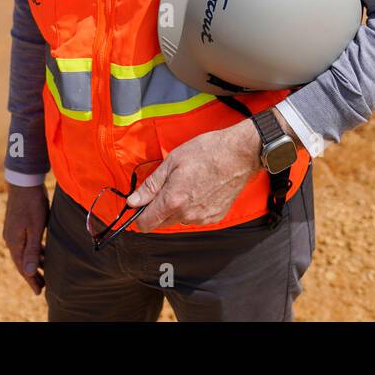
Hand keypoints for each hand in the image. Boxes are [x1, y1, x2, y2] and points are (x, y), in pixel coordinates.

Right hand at [3, 182, 48, 294]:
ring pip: (24, 253)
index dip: (31, 280)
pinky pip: (25, 244)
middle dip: (33, 275)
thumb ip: (33, 250)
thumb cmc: (32, 204)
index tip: (39, 292)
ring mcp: (13, 232)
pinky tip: (43, 252)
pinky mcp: (17, 225)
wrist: (23, 182)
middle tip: (43, 287)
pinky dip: (34, 251)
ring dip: (34, 263)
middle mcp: (10, 239)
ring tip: (46, 272)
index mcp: (14, 243)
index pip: (23, 267)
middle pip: (22, 262)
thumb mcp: (35, 228)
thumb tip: (30, 272)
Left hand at [125, 119, 261, 231]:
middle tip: (168, 187)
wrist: (240, 154)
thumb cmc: (208, 152)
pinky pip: (196, 218)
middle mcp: (187, 214)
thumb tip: (133, 201)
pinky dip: (194, 208)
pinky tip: (201, 190)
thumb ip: (150, 185)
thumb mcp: (172, 161)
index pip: (146, 223)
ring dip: (178, 208)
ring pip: (179, 220)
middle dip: (159, 209)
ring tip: (188, 185)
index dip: (139, 215)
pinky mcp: (216, 217)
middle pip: (161, 223)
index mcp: (173, 200)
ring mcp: (203, 217)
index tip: (140, 205)